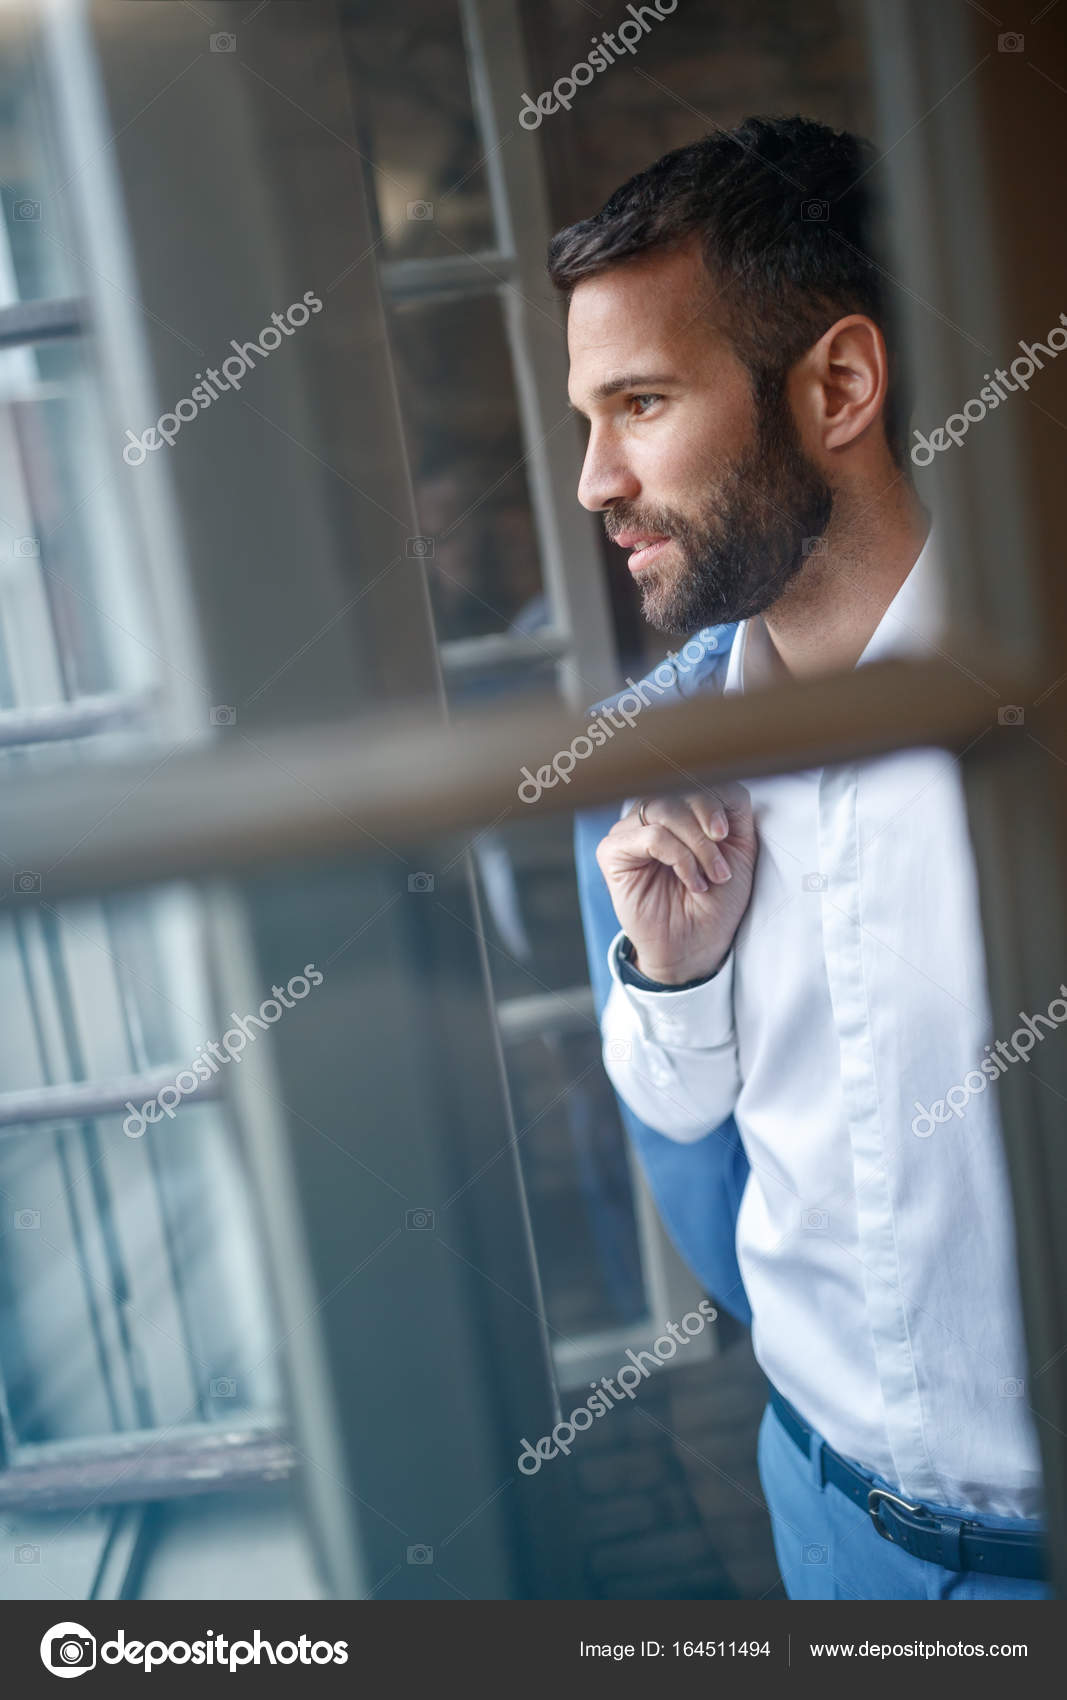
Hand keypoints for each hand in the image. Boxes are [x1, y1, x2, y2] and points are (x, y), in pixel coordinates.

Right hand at [595, 783, 756, 984]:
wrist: (700, 944)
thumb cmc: (717, 900)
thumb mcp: (739, 847)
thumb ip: (732, 807)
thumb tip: (721, 777)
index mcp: (680, 809)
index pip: (695, 778)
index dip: (714, 800)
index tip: (726, 835)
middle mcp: (651, 815)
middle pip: (679, 790)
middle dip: (706, 829)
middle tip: (721, 868)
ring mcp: (629, 831)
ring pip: (664, 808)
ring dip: (696, 845)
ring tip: (709, 877)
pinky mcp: (612, 852)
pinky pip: (649, 835)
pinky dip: (678, 857)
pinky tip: (690, 880)